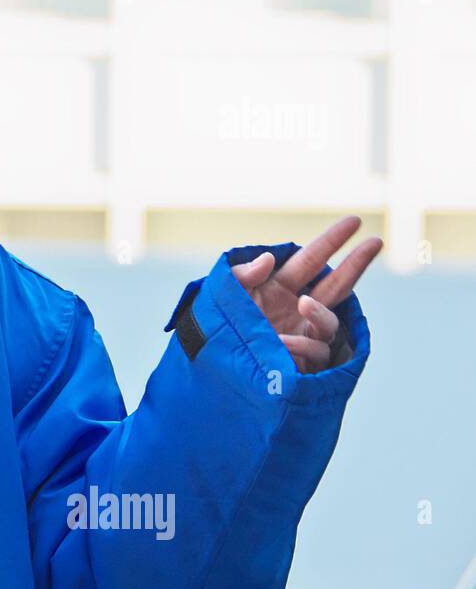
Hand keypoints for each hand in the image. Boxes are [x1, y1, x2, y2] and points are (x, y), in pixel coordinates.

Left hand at [231, 215, 381, 373]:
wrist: (212, 367)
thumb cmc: (217, 328)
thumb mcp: (223, 297)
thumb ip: (242, 275)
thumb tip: (270, 259)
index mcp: (279, 288)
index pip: (310, 261)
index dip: (331, 241)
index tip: (354, 221)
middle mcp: (296, 309)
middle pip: (335, 285)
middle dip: (355, 264)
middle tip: (375, 242)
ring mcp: (302, 336)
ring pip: (328, 322)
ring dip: (319, 312)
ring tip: (303, 304)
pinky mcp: (302, 363)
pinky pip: (315, 353)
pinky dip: (300, 346)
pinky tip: (282, 343)